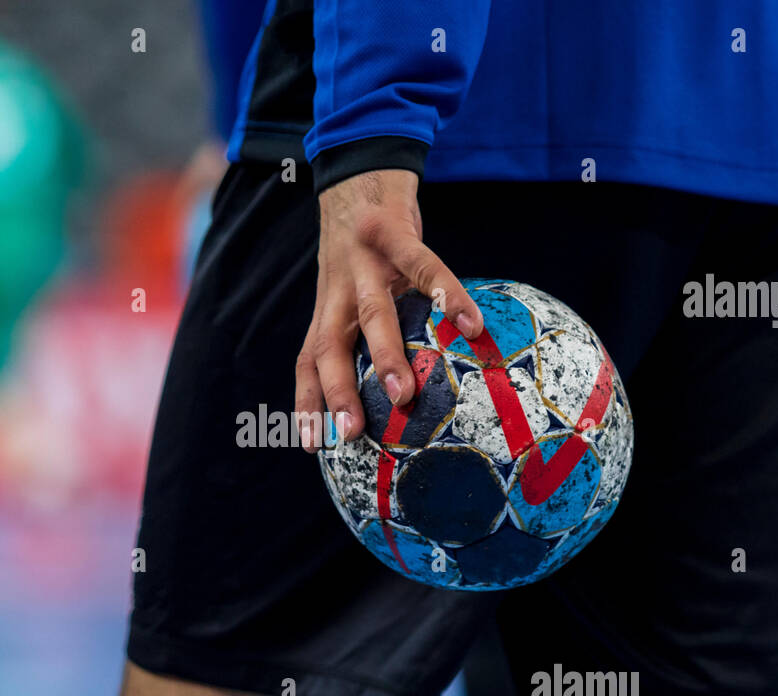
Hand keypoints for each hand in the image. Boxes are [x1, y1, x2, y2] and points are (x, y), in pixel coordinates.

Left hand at [295, 169, 483, 451]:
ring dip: (384, 355)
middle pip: (329, 345)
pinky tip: (471, 324)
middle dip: (337, 392)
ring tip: (404, 394)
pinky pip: (426, 266)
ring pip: (371, 312)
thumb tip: (399, 384)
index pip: (308, 360)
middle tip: (351, 434)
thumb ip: (365, 327)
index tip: (310, 446)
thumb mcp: (352, 285)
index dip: (306, 402)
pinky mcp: (394, 231)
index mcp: (328, 306)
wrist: (360, 165)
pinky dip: (448, 295)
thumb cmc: (366, 243)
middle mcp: (337, 288)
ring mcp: (363, 260)